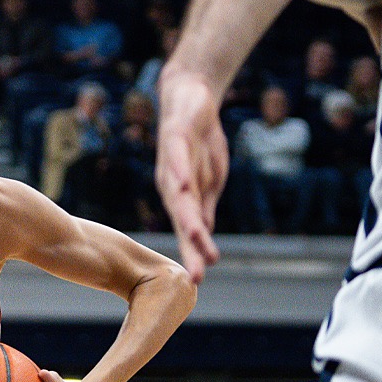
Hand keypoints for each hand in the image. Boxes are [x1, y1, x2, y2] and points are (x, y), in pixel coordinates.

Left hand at [155, 71, 228, 281]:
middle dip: (190, 248)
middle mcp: (173, 185)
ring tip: (198, 237)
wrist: (189, 100)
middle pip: (183, 221)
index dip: (193, 255)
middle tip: (197, 274)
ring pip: (180, 195)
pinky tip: (185, 186)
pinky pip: (178, 158)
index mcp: (183, 197)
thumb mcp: (209, 180)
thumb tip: (203, 235)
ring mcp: (172, 163)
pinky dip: (181, 172)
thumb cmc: (200, 143)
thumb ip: (204, 206)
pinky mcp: (176, 139)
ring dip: (188, 217)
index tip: (198, 282)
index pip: (189, 231)